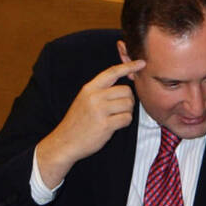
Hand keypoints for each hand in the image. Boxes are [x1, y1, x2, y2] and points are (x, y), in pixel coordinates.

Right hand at [35, 60, 144, 188]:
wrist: (64, 142)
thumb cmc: (78, 122)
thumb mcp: (84, 100)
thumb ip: (100, 91)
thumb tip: (125, 86)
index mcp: (89, 89)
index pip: (112, 72)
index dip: (128, 66)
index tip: (141, 63)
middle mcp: (94, 97)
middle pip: (126, 90)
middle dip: (128, 100)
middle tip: (120, 109)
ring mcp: (99, 111)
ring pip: (128, 104)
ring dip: (127, 112)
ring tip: (116, 117)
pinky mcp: (105, 125)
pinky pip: (127, 118)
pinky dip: (125, 122)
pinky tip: (115, 126)